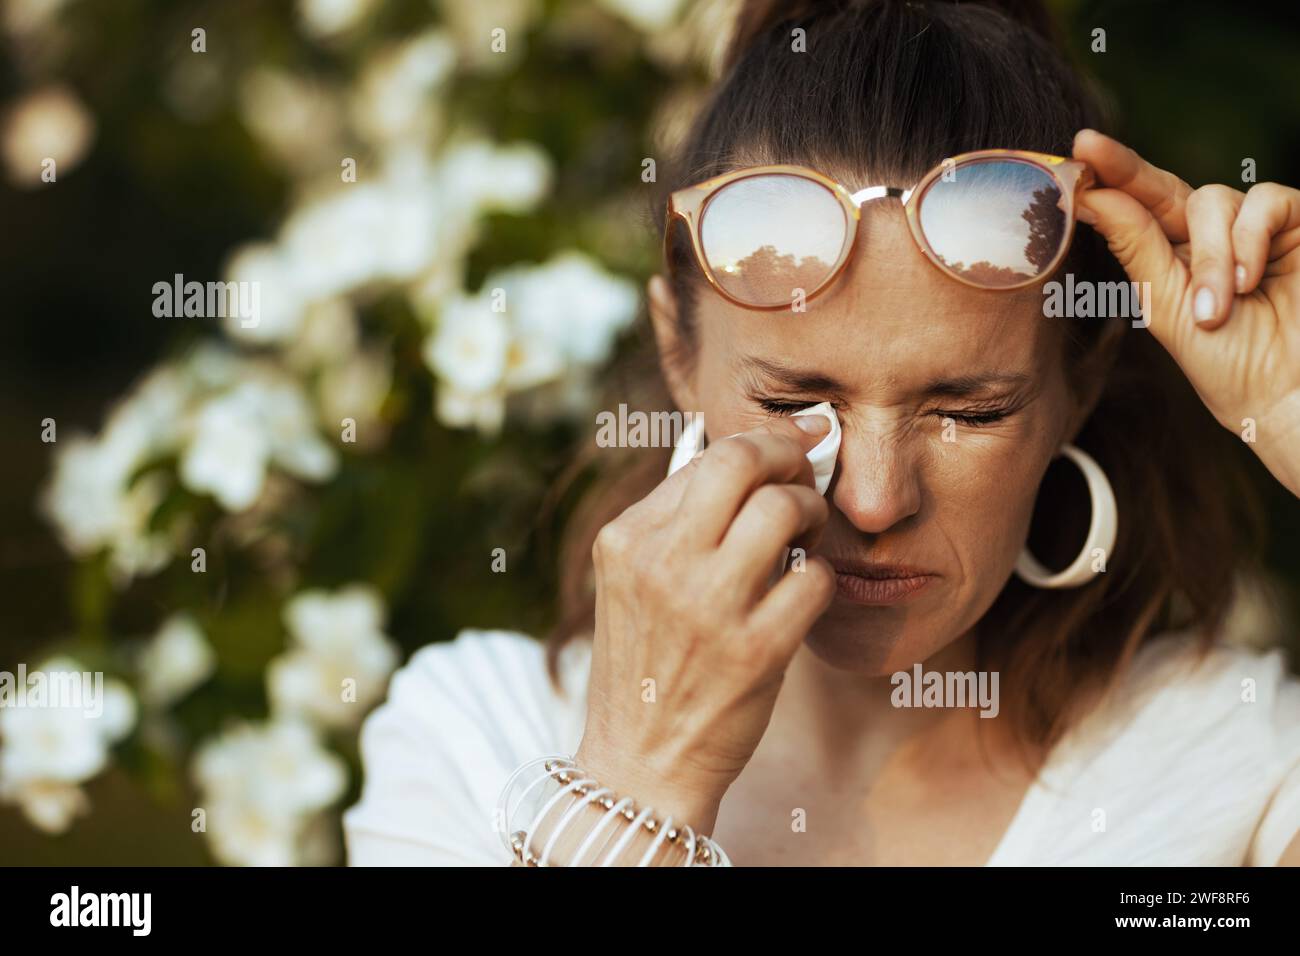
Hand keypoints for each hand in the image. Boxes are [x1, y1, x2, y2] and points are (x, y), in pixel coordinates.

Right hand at [575, 414, 835, 833]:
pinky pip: (815, 578)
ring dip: (811, 512)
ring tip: (808, 534)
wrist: (641, 763)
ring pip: (785, 510)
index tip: (793, 446)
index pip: (708, 456)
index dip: (762, 444)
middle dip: (790, 455)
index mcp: (625, 539)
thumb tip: (738, 449)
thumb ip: (673, 520)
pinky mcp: (755, 650)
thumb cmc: (647, 663)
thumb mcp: (631, 581)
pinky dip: (821, 577)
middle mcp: (661, 563)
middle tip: (807, 473)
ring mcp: (708, 606)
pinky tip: (805, 591)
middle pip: (743, 461)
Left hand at [1073, 128, 1299, 496]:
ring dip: (1210, 257)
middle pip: (1164, 188)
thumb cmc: (1225, 359)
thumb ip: (1137, 247)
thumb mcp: (1168, 305)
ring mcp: (1254, 224)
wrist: (1284, 393)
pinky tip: (1246, 284)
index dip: (1109, 174)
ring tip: (1215, 309)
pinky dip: (1247, 242)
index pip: (1138, 206)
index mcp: (1172, 253)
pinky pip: (1263, 202)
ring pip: (1212, 201)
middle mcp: (1211, 233)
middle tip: (1089, 149)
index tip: (1077, 147)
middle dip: (1125, 172)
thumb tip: (1092, 196)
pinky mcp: (1296, 221)